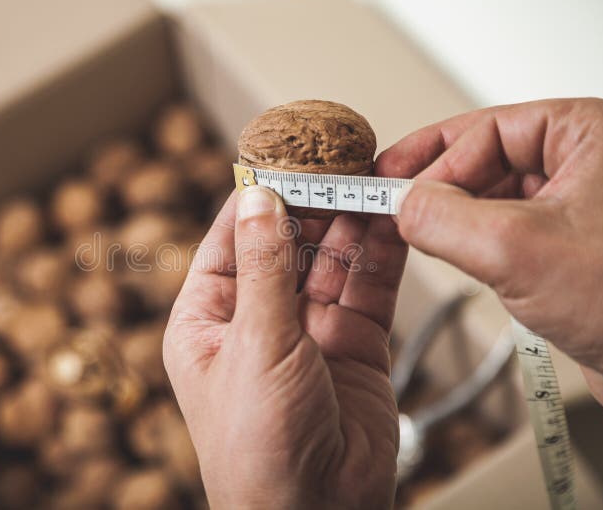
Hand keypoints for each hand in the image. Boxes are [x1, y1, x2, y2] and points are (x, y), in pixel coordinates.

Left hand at [164, 187, 407, 508]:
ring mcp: (309, 329)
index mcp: (209, 319)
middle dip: (315, 201)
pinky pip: (369, 286)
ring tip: (374, 176)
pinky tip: (393, 217)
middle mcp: (259, 318)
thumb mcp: (255, 346)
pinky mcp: (355, 343)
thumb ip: (265, 268)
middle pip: (289, 239)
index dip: (257, 193)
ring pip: (333, 257)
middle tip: (343, 158)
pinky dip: (382, 252)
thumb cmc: (259, 451)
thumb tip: (258, 198)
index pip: (232, 237)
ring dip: (352, 219)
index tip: (284, 151)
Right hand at [377, 98, 602, 418]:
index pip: (486, 130)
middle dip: (438, 185)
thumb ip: (444, 220)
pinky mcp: (571, 242)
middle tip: (393, 205)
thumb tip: (401, 203)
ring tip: (421, 232)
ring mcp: (580, 202)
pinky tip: (456, 254)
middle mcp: (588, 160)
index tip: (392, 189)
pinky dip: (474, 238)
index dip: (432, 161)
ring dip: (454, 214)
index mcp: (590, 133)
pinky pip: (506, 225)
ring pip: (493, 192)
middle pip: (485, 156)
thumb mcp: (519, 252)